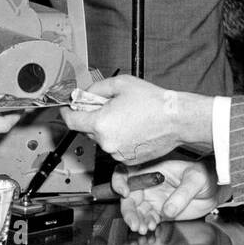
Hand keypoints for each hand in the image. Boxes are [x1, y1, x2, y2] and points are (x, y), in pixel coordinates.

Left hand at [62, 76, 208, 163]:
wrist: (176, 119)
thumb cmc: (152, 101)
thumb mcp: (120, 84)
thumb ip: (96, 88)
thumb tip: (84, 94)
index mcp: (100, 124)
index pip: (71, 121)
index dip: (67, 113)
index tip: (67, 108)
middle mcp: (106, 142)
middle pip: (87, 130)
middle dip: (93, 118)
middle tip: (108, 106)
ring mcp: (117, 153)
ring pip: (102, 139)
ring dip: (107, 129)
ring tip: (127, 116)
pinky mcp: (127, 160)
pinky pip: (115, 147)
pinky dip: (118, 138)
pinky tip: (133, 127)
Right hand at [113, 158, 221, 234]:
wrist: (215, 188)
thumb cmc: (206, 174)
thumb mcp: (196, 179)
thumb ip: (182, 194)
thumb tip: (167, 210)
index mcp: (153, 170)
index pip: (128, 172)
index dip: (120, 181)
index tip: (125, 193)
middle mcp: (149, 184)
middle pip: (129, 196)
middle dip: (128, 211)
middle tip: (135, 223)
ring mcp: (154, 199)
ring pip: (136, 210)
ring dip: (136, 220)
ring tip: (143, 229)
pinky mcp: (161, 212)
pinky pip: (147, 219)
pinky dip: (146, 224)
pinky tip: (151, 228)